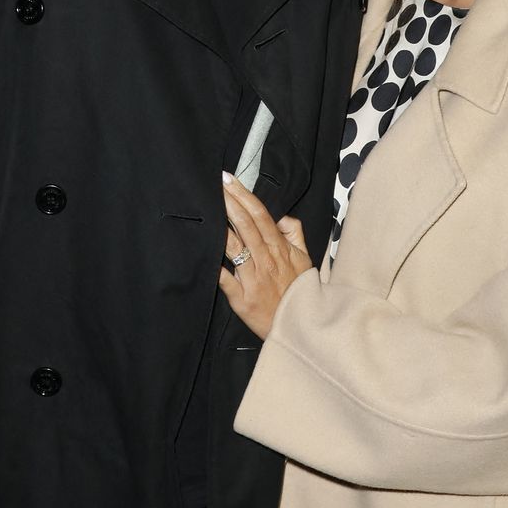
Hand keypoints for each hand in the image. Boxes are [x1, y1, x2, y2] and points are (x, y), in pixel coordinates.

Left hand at [218, 172, 313, 340]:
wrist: (300, 326)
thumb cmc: (300, 292)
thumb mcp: (305, 260)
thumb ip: (294, 234)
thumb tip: (281, 216)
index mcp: (280, 249)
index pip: (261, 215)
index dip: (245, 196)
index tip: (230, 180)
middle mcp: (266, 260)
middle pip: (246, 225)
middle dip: (229, 202)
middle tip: (214, 185)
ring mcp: (253, 278)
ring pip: (234, 246)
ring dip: (220, 225)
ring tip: (208, 207)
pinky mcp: (242, 297)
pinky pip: (225, 279)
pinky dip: (214, 265)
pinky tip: (202, 249)